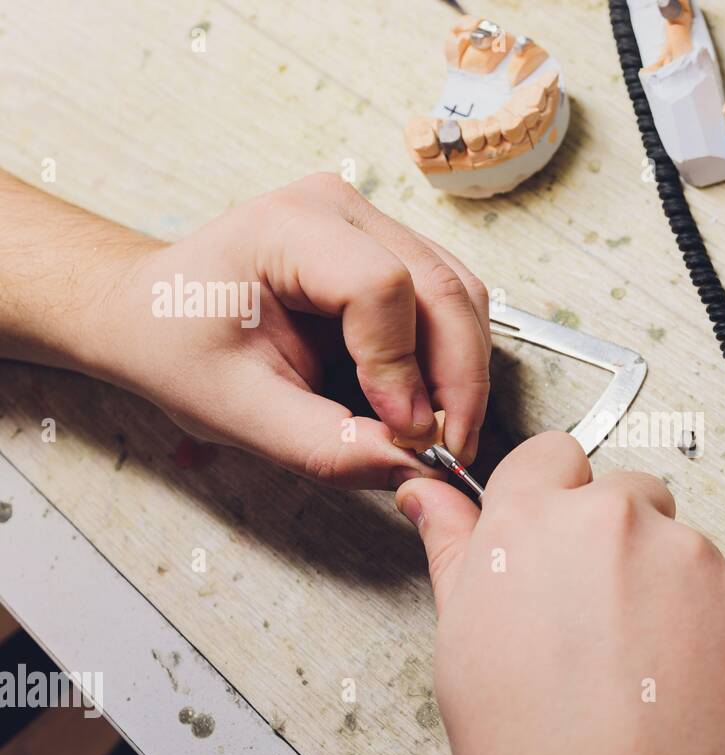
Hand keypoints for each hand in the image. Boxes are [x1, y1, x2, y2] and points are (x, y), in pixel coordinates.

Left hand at [86, 173, 490, 488]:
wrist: (156, 315)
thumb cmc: (180, 347)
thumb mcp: (239, 412)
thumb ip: (324, 447)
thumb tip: (410, 469)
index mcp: (285, 227)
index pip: (381, 286)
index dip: (402, 369)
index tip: (404, 434)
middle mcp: (338, 209)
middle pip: (442, 288)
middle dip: (456, 380)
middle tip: (447, 449)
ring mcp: (373, 224)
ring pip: (462, 295)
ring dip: (462, 371)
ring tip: (435, 431)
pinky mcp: (394, 250)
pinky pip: (453, 302)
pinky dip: (453, 359)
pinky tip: (425, 401)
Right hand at [396, 433, 724, 754]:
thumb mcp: (464, 643)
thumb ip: (456, 550)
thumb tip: (429, 497)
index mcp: (533, 523)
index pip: (554, 455)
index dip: (558, 498)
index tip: (562, 535)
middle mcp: (616, 524)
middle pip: (630, 495)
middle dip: (621, 543)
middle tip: (605, 622)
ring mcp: (694, 560)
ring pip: (687, 550)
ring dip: (673, 591)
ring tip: (644, 672)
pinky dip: (720, 636)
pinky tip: (685, 690)